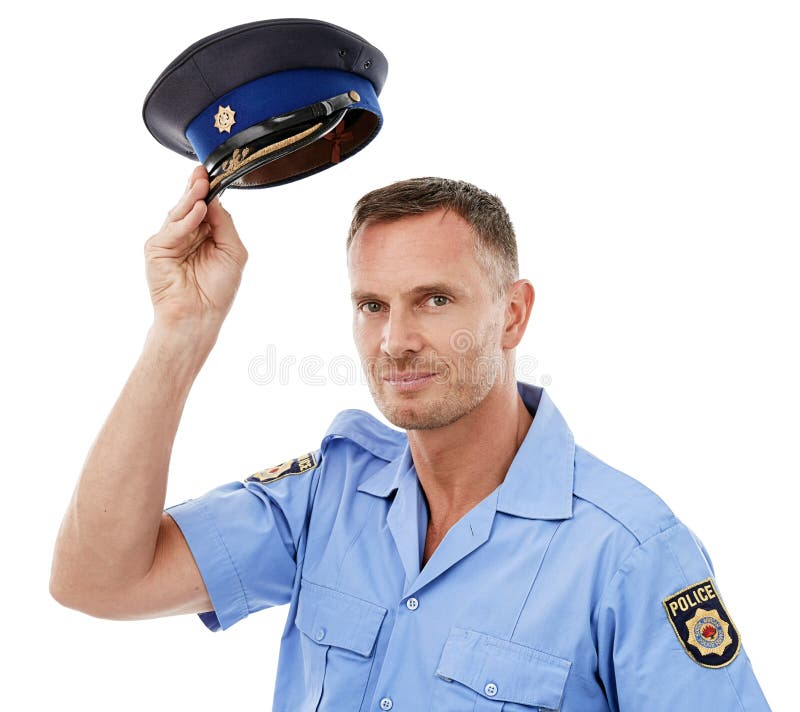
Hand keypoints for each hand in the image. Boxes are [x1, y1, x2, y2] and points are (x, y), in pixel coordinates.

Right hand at [144, 166, 247, 330]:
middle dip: (196, 189)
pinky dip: (186, 221)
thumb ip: (224, 223)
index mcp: (204, 234)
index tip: (210, 173)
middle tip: (202, 174)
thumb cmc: (218, 290)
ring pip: (179, 213)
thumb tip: (215, 200)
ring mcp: (169, 241)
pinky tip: (198, 210)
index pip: (204, 206)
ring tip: (201, 186)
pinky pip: (173, 230)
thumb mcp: (233, 251)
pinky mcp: (157, 249)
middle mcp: (186, 234)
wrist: (200, 315)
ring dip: (191, 199)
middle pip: (189, 205)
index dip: (207, 190)